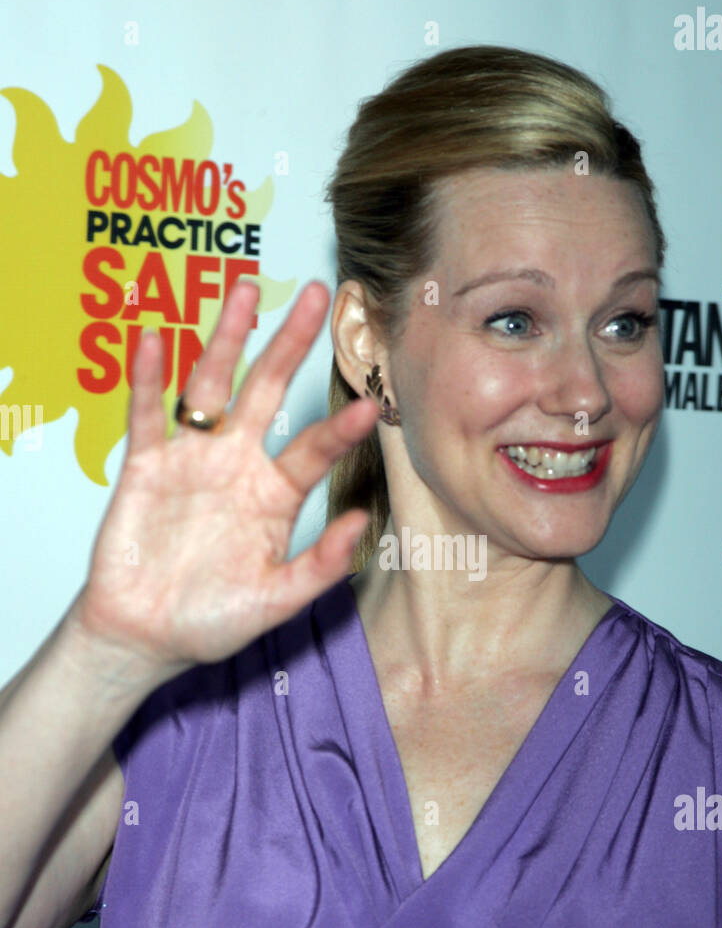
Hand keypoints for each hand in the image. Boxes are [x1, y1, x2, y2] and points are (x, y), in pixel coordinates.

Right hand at [73, 280, 380, 679]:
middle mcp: (237, 465)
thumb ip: (319, 566)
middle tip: (316, 295)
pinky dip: (147, 378)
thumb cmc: (213, 621)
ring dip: (225, 338)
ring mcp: (191, 459)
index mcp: (275, 495)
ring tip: (244, 290)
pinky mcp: (146, 466)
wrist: (145, 637)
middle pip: (266, 390)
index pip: (312, 449)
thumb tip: (365, 524)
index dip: (339, 428)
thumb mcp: (276, 602)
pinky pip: (147, 414)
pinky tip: (152, 339)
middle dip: (289, 343)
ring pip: (210, 386)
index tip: (370, 403)